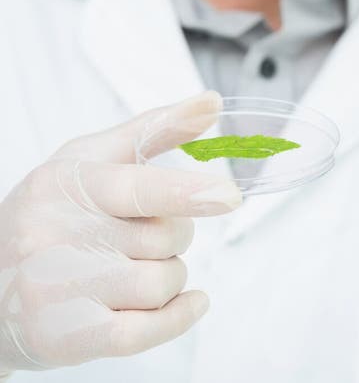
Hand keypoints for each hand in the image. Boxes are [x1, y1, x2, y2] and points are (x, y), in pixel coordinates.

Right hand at [0, 91, 241, 373]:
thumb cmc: (51, 212)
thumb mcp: (90, 158)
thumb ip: (153, 129)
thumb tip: (211, 103)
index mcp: (66, 183)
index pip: (136, 188)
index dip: (186, 191)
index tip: (228, 195)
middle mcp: (55, 235)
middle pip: (162, 237)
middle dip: (176, 234)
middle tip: (154, 232)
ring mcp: (57, 289)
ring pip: (160, 283)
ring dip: (172, 274)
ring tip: (147, 265)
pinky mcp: (66, 336)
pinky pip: (144, 331)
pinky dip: (179, 316)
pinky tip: (191, 302)